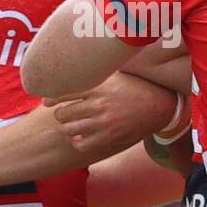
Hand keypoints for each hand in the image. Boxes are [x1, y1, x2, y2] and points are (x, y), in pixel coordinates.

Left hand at [44, 73, 177, 153]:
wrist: (159, 106)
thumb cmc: (135, 87)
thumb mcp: (115, 74)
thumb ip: (95, 72)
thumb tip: (75, 62)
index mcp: (98, 87)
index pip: (64, 92)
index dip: (51, 98)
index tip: (47, 101)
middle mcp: (99, 105)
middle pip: (63, 114)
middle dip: (60, 114)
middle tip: (64, 113)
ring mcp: (104, 123)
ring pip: (69, 130)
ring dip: (68, 127)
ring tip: (72, 124)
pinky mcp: (109, 138)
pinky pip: (82, 143)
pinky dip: (77, 140)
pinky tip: (81, 135)